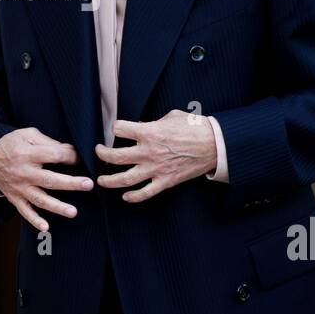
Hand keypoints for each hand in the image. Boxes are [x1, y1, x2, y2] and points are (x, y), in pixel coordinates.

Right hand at [0, 127, 93, 232]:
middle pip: (50, 179)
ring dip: (57, 206)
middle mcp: (24, 172)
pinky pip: (24, 211)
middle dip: (70, 183)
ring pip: (40, 199)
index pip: (54, 155)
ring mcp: (19, 187)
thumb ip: (48, 142)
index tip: (79, 159)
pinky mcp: (14, 197)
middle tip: (88, 184)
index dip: (70, 156)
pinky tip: (46, 227)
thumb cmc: (11, 144)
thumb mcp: (28, 134)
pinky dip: (34, 220)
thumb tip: (70, 151)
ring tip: (73, 212)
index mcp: (28, 153)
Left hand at [94, 110, 217, 202]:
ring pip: (125, 178)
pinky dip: (133, 197)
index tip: (116, 129)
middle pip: (115, 156)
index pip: (120, 129)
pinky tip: (125, 196)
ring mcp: (156, 169)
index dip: (115, 127)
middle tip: (99, 152)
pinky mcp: (166, 181)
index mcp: (149, 132)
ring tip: (101, 180)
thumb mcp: (171, 117)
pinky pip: (145, 193)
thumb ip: (153, 123)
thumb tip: (143, 126)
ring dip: (109, 180)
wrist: (215, 144)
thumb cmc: (195, 127)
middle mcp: (148, 152)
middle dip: (102, 154)